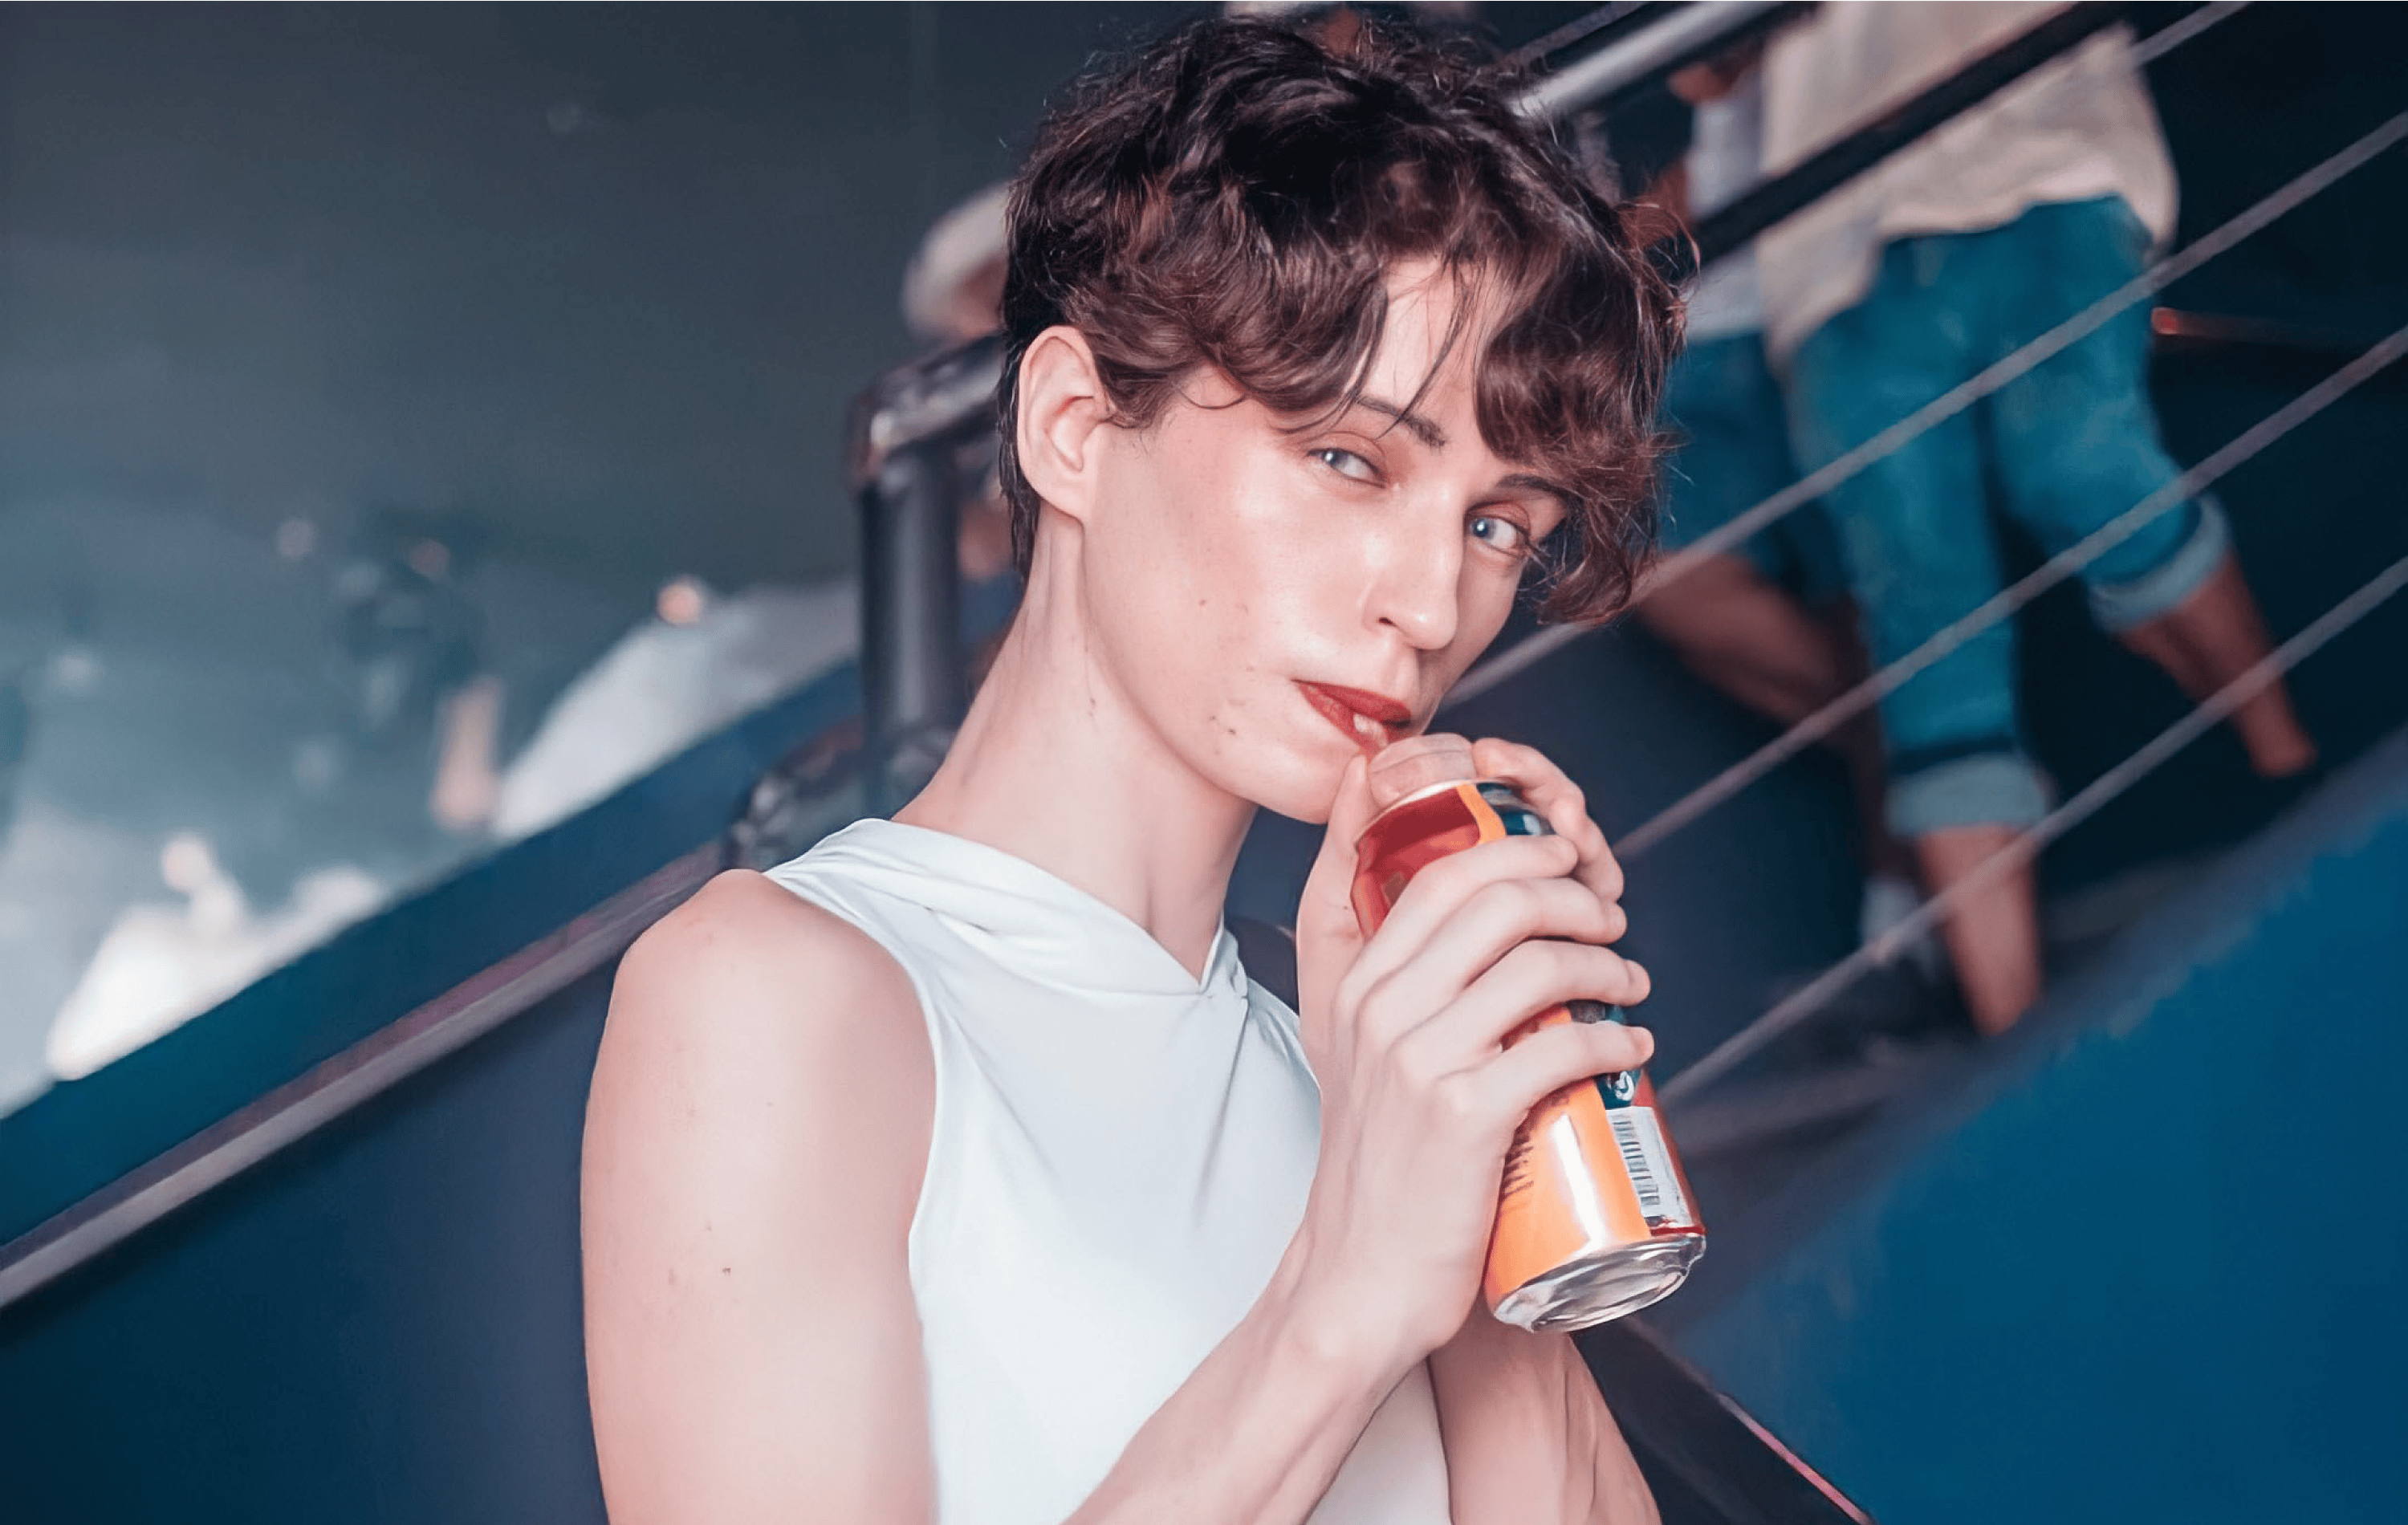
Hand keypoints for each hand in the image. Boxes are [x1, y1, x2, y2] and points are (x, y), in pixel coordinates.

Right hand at [1286, 737, 1650, 1372]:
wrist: (1360, 1278)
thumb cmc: (1378, 1173)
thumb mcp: (1361, 1064)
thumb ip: (1401, 1000)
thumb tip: (1485, 946)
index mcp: (1359, 987)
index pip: (1439, 878)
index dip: (1515, 854)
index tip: (1563, 860)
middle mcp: (1383, 1011)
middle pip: (1497, 904)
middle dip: (1573, 896)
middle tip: (1611, 919)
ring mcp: (1422, 1061)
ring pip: (1539, 967)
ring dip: (1608, 963)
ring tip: (1633, 982)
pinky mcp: (1467, 1117)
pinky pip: (1562, 1047)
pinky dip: (1614, 1038)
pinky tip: (1634, 1048)